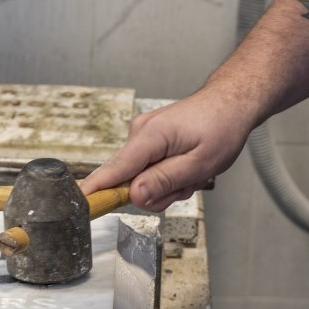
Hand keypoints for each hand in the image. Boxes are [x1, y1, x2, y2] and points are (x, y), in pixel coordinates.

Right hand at [80, 87, 256, 208]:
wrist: (230, 103)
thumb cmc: (221, 127)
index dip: (96, 190)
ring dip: (169, 183)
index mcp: (150, 136)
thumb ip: (166, 180)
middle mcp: (139, 133)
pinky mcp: (148, 140)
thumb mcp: (200, 163)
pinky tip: (188, 165)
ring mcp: (142, 135)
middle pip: (130, 181)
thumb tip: (134, 195)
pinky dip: (170, 174)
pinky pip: (150, 169)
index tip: (78, 205)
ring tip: (193, 170)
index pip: (114, 169)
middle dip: (160, 191)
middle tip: (189, 182)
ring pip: (143, 179)